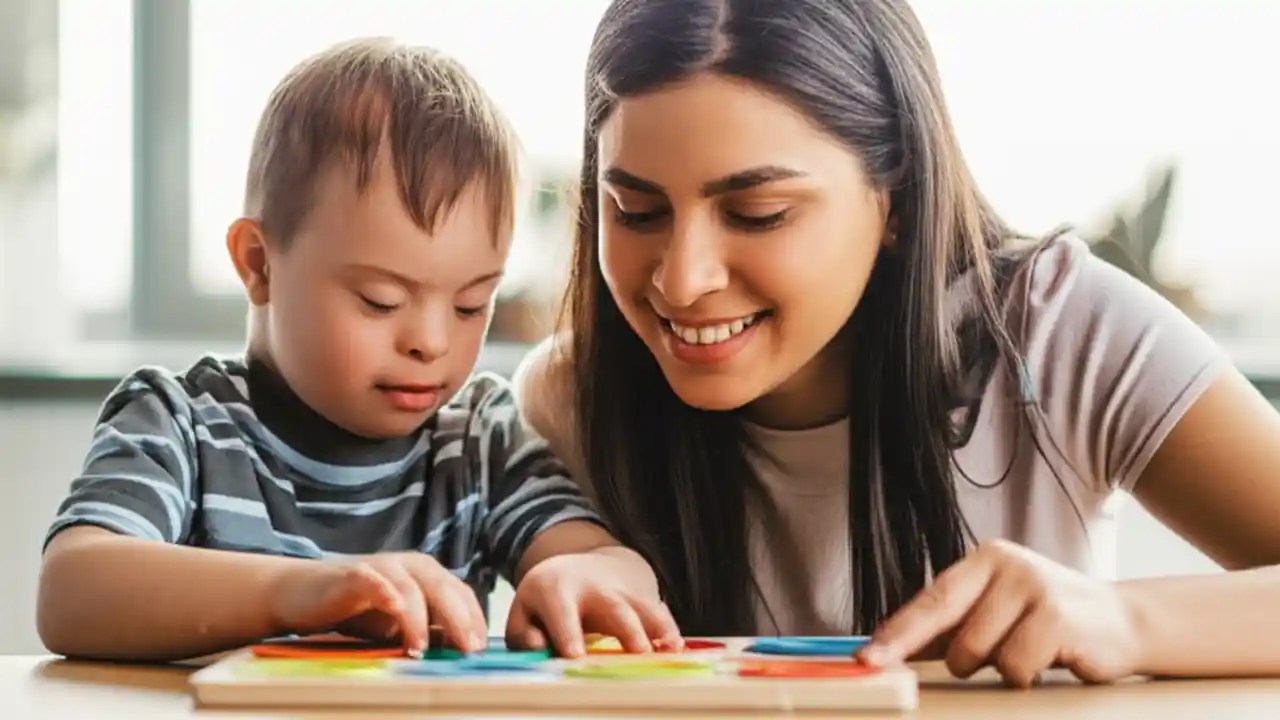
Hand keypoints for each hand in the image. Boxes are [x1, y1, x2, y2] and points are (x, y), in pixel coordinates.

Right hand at [267, 552, 487, 653]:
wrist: (304, 593)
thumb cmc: (358, 611)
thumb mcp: (401, 626)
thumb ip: (429, 631)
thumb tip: (462, 655)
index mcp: (429, 577)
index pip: (462, 595)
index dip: (475, 621)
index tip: (482, 651)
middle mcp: (411, 566)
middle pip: (444, 589)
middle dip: (460, 620)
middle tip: (468, 651)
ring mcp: (383, 567)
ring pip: (411, 587)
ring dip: (419, 618)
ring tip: (420, 648)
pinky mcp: (353, 573)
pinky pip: (372, 579)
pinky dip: (384, 590)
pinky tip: (393, 607)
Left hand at [505, 546, 681, 656]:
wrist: (589, 565)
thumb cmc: (551, 599)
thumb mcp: (525, 609)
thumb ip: (523, 634)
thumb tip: (540, 648)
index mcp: (557, 589)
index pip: (563, 612)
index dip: (569, 634)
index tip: (576, 656)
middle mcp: (594, 588)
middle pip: (613, 607)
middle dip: (627, 630)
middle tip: (637, 653)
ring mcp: (624, 592)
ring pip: (644, 609)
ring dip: (657, 629)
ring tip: (670, 649)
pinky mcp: (645, 599)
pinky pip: (661, 615)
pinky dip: (670, 631)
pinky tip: (677, 648)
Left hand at [856, 540, 1142, 687]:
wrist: (1124, 622)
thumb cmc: (1048, 622)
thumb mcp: (996, 613)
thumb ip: (950, 628)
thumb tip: (891, 652)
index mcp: (984, 561)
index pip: (930, 600)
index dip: (898, 633)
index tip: (868, 659)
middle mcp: (1007, 564)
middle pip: (952, 630)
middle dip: (958, 660)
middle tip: (984, 659)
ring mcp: (1035, 586)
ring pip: (982, 655)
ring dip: (1002, 668)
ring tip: (1030, 652)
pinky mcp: (1058, 615)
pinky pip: (1017, 667)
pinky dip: (1029, 675)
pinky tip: (1051, 657)